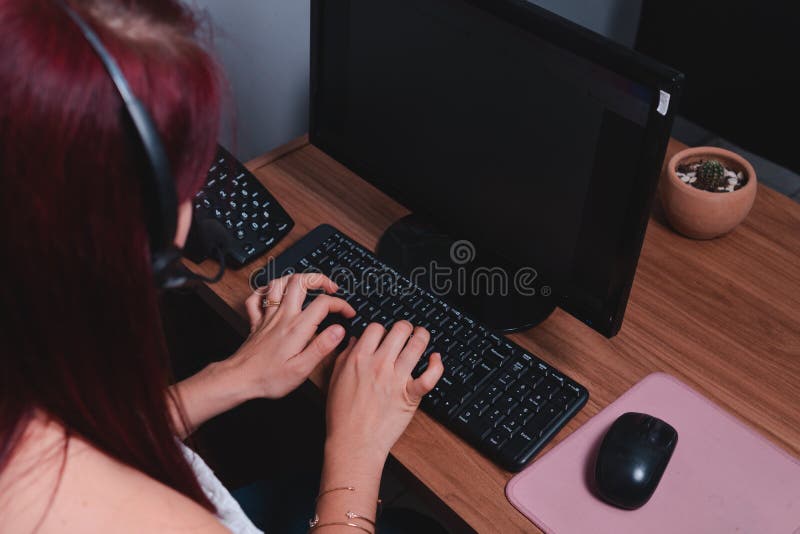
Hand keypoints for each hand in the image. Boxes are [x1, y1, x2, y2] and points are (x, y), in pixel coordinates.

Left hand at [231, 273, 355, 398]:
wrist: (239, 379)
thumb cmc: (269, 378)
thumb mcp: (302, 369)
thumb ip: (322, 347)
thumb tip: (339, 330)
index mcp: (297, 328)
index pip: (323, 303)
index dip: (340, 304)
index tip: (348, 313)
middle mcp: (282, 317)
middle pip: (300, 282)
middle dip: (319, 279)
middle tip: (330, 287)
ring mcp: (268, 316)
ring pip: (279, 283)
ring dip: (295, 278)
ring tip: (307, 284)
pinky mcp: (256, 321)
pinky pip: (257, 297)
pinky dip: (266, 290)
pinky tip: (273, 293)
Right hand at [324, 321, 443, 466]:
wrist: (353, 443)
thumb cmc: (342, 416)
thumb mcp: (335, 379)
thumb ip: (344, 356)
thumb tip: (353, 340)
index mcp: (359, 358)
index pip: (376, 328)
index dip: (382, 329)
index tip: (384, 335)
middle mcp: (379, 364)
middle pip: (399, 330)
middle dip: (404, 327)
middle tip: (406, 332)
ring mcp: (396, 379)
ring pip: (417, 344)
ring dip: (422, 336)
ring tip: (421, 337)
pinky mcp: (410, 395)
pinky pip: (430, 376)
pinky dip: (436, 365)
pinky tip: (435, 359)